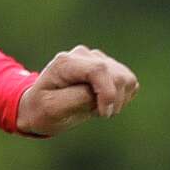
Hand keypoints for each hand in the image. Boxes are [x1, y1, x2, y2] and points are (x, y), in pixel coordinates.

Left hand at [17, 45, 138, 136]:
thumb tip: (104, 91)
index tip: (104, 113)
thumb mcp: (53, 108)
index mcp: (65, 63)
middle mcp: (82, 55)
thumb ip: (78, 97)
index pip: (99, 70)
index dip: (108, 93)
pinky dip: (121, 97)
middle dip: (114, 100)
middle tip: (96, 112)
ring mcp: (97, 59)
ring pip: (127, 79)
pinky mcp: (109, 67)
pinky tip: (103, 102)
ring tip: (97, 108)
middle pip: (118, 75)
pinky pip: (130, 83)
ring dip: (118, 99)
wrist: (40, 107)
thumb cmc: (42, 109)